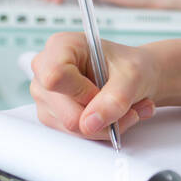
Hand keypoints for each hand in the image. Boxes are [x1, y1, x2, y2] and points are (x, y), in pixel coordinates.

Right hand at [29, 31, 159, 140]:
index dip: (82, 93)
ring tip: (125, 109)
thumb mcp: (133, 75)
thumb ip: (116, 98)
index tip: (102, 91)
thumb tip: (90, 123)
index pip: (54, 77)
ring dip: (106, 125)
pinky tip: (112, 115)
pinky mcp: (51, 115)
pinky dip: (100, 130)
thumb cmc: (129, 66)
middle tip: (129, 108)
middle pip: (67, 113)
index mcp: (61, 46)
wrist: (135, 75)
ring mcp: (46, 96)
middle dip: (104, 117)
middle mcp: (45, 70)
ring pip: (73, 128)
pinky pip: (75, 134)